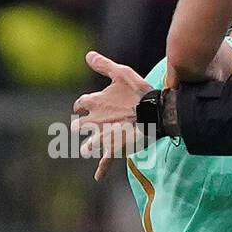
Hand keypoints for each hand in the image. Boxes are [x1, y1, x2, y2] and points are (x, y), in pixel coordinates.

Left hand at [73, 50, 150, 180]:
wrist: (154, 112)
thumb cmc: (138, 91)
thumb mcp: (120, 73)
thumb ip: (103, 65)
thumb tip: (87, 55)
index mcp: (93, 102)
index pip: (80, 104)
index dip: (84, 106)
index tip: (90, 106)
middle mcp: (93, 120)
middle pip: (77, 127)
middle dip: (83, 127)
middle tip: (93, 126)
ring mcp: (102, 136)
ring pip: (86, 146)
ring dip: (89, 147)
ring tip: (93, 147)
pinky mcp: (113, 148)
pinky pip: (104, 162)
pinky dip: (101, 170)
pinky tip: (97, 177)